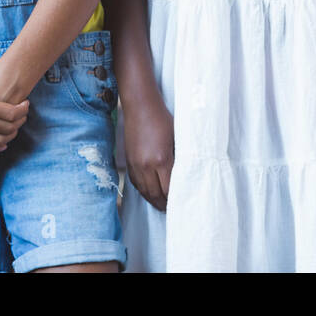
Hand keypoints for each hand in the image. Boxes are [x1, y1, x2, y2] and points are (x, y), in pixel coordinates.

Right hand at [123, 92, 173, 211]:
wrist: (141, 105)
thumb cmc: (163, 119)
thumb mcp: (177, 138)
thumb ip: (180, 158)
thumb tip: (186, 174)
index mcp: (162, 160)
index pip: (169, 189)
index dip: (175, 199)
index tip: (182, 203)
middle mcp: (146, 165)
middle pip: (156, 194)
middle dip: (165, 204)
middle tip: (173, 209)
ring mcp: (135, 164)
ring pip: (144, 191)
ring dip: (153, 200)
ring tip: (162, 205)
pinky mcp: (128, 161)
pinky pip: (136, 183)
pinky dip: (143, 192)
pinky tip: (150, 194)